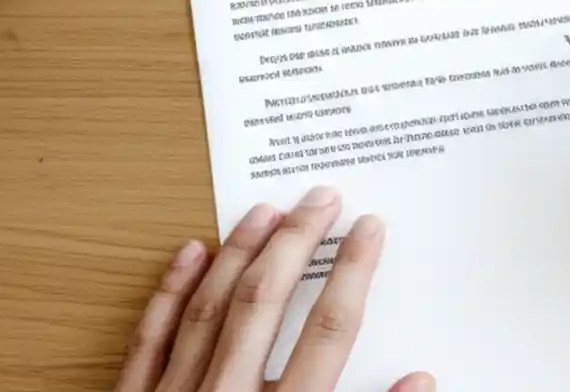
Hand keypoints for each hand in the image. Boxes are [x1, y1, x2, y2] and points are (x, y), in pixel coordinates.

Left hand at [114, 187, 434, 391]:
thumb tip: (420, 382)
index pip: (330, 328)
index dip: (354, 270)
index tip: (369, 228)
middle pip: (268, 302)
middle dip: (298, 241)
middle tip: (320, 197)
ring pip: (210, 308)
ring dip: (240, 252)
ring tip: (265, 209)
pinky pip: (149, 340)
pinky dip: (170, 293)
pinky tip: (189, 253)